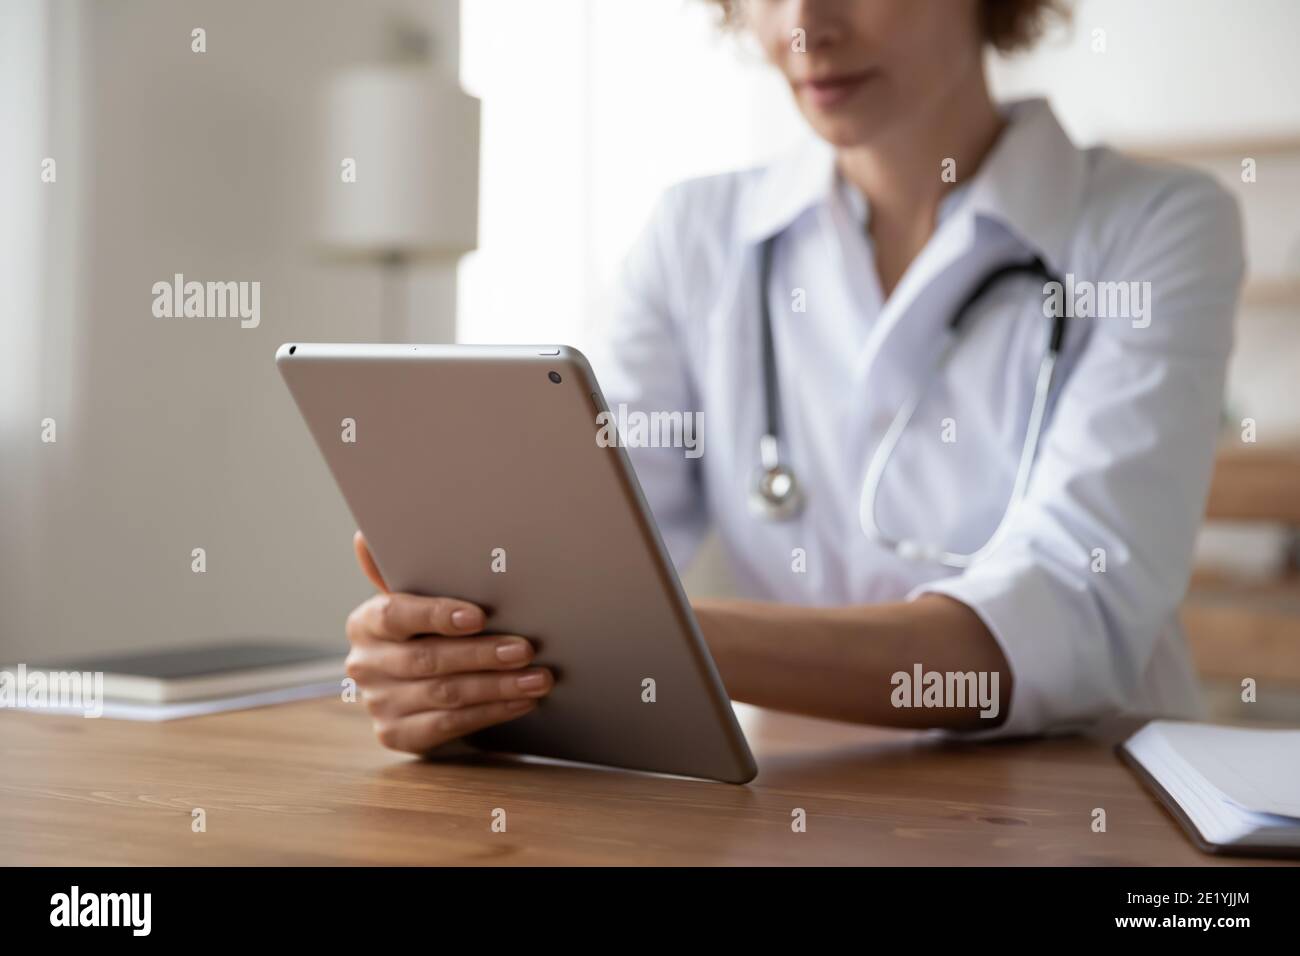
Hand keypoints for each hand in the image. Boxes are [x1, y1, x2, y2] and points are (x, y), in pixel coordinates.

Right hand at [345, 531, 552, 754]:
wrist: (414, 684)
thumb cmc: (425, 630)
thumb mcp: (417, 598)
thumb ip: (404, 569)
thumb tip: (366, 535)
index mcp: (365, 623)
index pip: (396, 615)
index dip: (437, 615)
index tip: (479, 615)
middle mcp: (365, 665)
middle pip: (428, 659)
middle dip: (482, 654)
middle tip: (526, 649)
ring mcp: (378, 704)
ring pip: (445, 695)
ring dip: (497, 686)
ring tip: (538, 678)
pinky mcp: (396, 735)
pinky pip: (449, 726)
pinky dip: (490, 713)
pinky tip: (521, 702)